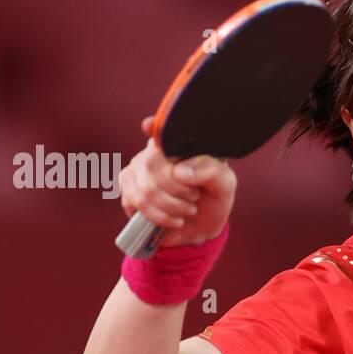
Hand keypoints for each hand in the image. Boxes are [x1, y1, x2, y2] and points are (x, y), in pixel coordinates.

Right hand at [119, 116, 236, 246]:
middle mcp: (153, 152)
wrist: (200, 227)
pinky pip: (137, 202)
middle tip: (194, 197)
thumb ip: (211, 171)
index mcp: (177, 143)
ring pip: (146, 188)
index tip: (149, 126)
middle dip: (178, 189)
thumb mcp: (224, 185)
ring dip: (172, 206)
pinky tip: (174, 219)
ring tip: (187, 209)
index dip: (153, 127)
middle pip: (151, 164)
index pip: (161, 131)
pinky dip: (160, 216)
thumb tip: (179, 171)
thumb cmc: (212, 199)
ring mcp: (137, 170)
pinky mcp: (129, 191)